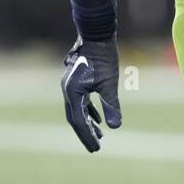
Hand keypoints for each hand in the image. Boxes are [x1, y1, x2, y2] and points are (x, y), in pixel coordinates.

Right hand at [61, 37, 122, 151]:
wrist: (96, 35)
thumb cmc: (103, 57)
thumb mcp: (109, 83)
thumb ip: (110, 105)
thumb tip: (115, 127)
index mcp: (73, 92)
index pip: (79, 121)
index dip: (87, 136)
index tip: (96, 149)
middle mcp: (68, 90)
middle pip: (75, 118)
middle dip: (85, 133)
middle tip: (95, 148)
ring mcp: (71, 85)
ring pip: (78, 110)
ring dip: (88, 123)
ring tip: (100, 136)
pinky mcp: (77, 81)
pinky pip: (81, 102)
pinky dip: (89, 111)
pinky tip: (98, 119)